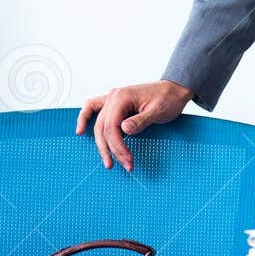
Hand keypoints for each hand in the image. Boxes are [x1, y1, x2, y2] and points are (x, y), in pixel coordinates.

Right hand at [75, 81, 191, 171]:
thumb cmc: (168, 98)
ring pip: (98, 123)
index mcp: (122, 97)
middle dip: (112, 150)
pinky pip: (93, 109)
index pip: (112, 126)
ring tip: (108, 162)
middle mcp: (113, 96)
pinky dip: (85, 119)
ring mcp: (112, 99)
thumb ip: (140, 120)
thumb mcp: (158, 111)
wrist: (174, 90)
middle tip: (125, 166)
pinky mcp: (114, 104)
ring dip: (101, 144)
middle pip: (103, 128)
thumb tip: (124, 129)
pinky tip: (80, 130)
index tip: (128, 160)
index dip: (118, 146)